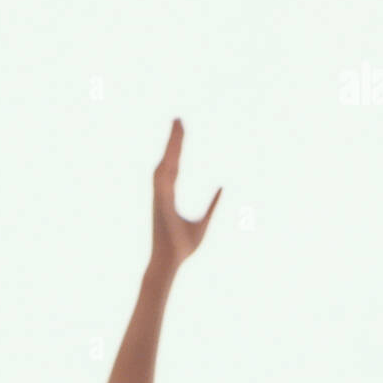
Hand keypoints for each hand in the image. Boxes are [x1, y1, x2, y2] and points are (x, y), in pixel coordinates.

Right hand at [151, 118, 220, 272]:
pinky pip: (161, 178)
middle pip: (168, 160)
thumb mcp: (204, 223)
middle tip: (179, 119)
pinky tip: (171, 148)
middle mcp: (162, 194)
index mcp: (169, 197)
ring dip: (170, 145)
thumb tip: (222, 189)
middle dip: (174, 140)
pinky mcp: (159, 203)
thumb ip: (212, 205)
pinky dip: (165, 163)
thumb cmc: (183, 248)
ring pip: (165, 164)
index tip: (180, 132)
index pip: (174, 167)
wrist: (171, 263)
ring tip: (177, 126)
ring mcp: (159, 198)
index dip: (177, 149)